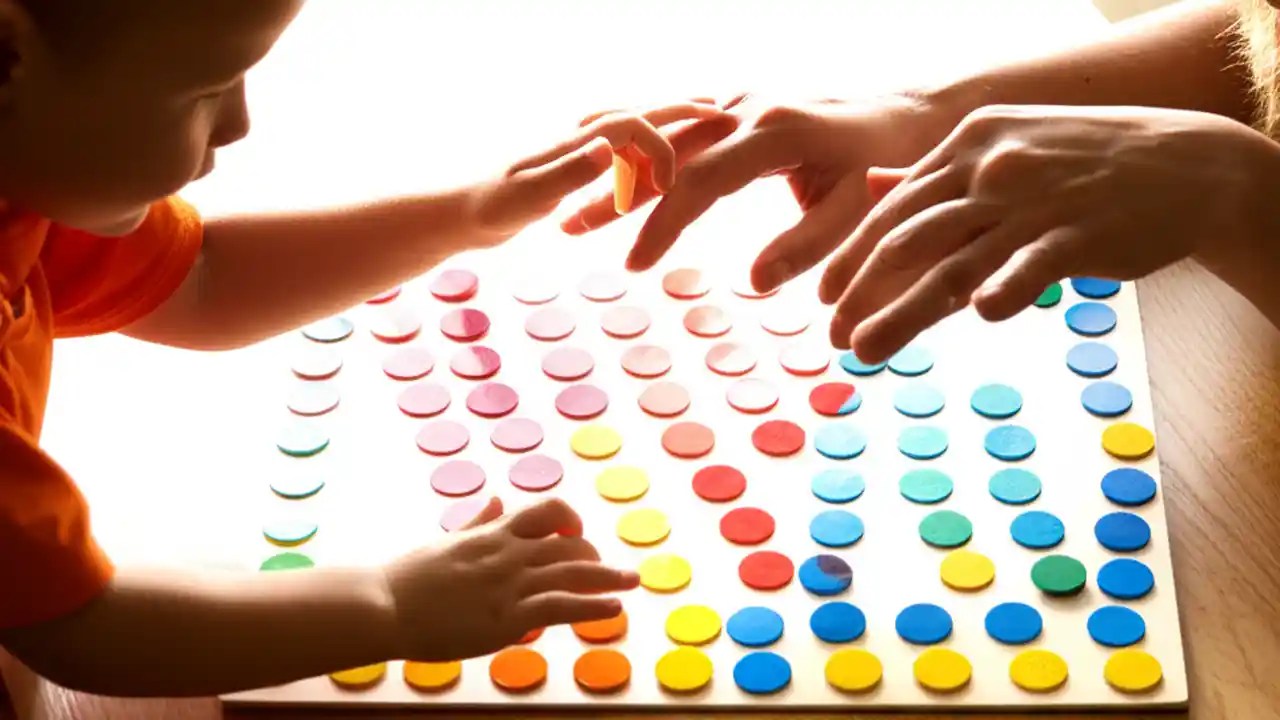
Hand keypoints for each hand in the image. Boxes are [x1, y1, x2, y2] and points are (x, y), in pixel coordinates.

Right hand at [381, 497, 637, 661]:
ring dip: (609, 576)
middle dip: (594, 556)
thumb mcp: (446, 541)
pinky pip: (561, 606)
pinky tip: (613, 609)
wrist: (383, 605)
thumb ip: (478, 522)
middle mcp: (507, 552)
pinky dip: (592, 606)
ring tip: (632, 581)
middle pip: (568, 543)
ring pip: (573, 571)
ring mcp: (509, 583)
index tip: (578, 531)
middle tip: (611, 571)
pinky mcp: (508, 616)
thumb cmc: (408, 578)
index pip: (546, 511)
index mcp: (492, 533)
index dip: (570, 518)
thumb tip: (497, 499)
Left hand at [467, 101, 727, 244]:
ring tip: (707, 122)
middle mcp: (581, 138)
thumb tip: (608, 149)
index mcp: (575, 143)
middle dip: (680, 112)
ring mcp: (579, 147)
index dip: (659, 149)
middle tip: (723, 112)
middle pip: (640, 113)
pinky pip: (624, 143)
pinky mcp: (576, 161)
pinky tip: (664, 154)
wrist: (458, 211)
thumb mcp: (527, 199)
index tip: (671, 187)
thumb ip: (568, 173)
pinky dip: (651, 141)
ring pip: (634, 125)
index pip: (630, 127)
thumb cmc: (488, 209)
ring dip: (670, 121)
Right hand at [560, 92, 949, 289]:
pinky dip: (642, 162)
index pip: (700, 180)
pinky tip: (609, 181)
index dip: (663, 223)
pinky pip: (678, 134)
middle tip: (568, 229)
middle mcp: (746, 108)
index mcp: (774, 131)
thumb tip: (752, 284)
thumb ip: (809, 245)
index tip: (634, 264)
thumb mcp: (858, 209)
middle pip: (666, 154)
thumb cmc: (887, 164)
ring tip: (574, 214)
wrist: (906, 114)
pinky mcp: (734, 110)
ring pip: (664, 141)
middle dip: (617, 195)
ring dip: (620, 177)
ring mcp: (737, 104)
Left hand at [821, 104, 1279, 361]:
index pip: (894, 207)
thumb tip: (871, 188)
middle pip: (908, 238)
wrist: (1186, 163)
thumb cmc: (1085, 163)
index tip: (825, 295)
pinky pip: (1030, 266)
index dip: (854, 254)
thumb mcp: (1005, 147)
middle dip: (860, 289)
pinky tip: (976, 316)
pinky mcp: (1080, 234)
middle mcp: (992, 168)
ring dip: (901, 312)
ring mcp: (1036, 202)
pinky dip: (1002, 289)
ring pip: (952, 263)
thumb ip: (938, 174)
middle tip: (832, 334)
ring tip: (863, 349)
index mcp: (968, 144)